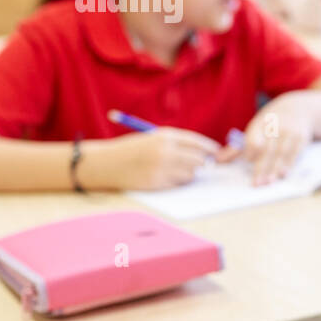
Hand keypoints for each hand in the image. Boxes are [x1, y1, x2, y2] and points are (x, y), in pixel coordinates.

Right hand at [93, 127, 219, 190]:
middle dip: (201, 162)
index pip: (196, 141)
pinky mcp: (157, 183)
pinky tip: (165, 177)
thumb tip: (204, 153)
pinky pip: (178, 184)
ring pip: (191, 174)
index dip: (209, 147)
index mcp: (164, 136)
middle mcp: (165, 151)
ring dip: (189, 173)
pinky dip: (177, 182)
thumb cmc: (131, 150)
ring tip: (175, 169)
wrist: (105, 164)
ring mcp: (161, 168)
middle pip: (198, 159)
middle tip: (200, 163)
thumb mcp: (153, 138)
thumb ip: (176, 143)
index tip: (215, 151)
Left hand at [220, 95, 313, 185]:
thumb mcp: (255, 129)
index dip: (251, 151)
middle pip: (267, 149)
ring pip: (280, 153)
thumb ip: (237, 148)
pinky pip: (294, 153)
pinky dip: (289, 164)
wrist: (297, 108)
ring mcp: (289, 132)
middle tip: (257, 183)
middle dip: (262, 167)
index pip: (254, 139)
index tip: (247, 162)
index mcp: (260, 125)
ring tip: (268, 182)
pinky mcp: (301, 137)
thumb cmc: (270, 123)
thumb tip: (217, 160)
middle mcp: (275, 127)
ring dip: (274, 169)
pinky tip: (283, 174)